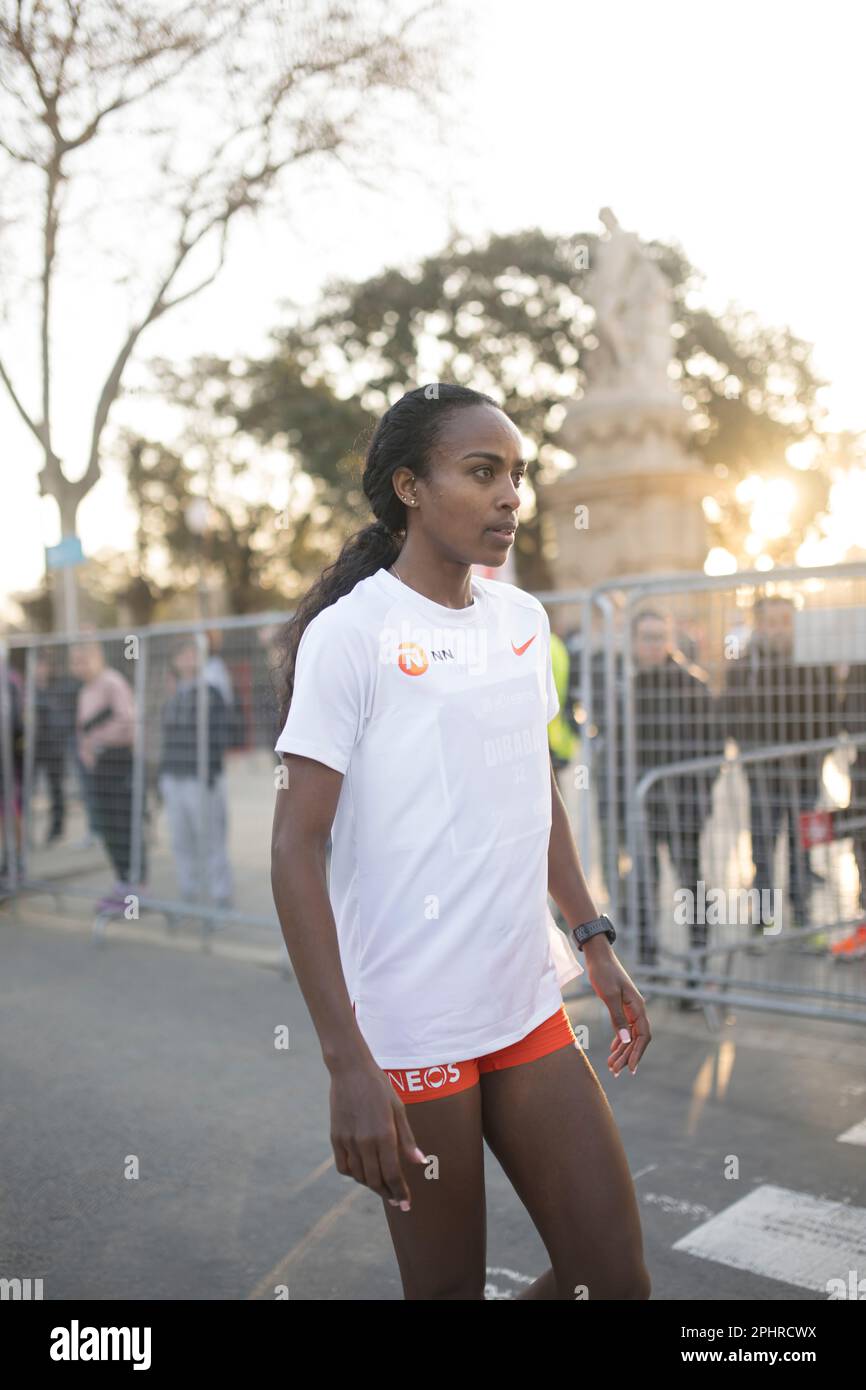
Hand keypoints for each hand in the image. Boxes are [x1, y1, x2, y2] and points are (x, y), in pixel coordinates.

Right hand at [329, 1062, 427, 1209]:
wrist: (350, 1070)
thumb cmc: (380, 1087)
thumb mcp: (399, 1109)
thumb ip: (407, 1139)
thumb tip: (420, 1163)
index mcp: (384, 1134)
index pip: (393, 1174)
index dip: (401, 1192)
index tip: (407, 1204)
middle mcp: (365, 1142)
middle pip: (376, 1181)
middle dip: (388, 1194)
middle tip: (398, 1200)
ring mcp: (348, 1140)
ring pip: (359, 1176)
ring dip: (372, 1186)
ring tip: (383, 1187)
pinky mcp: (336, 1137)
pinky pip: (344, 1166)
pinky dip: (354, 1175)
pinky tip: (363, 1173)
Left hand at [583, 941, 650, 1076]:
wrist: (598, 956)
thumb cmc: (603, 972)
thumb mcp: (609, 995)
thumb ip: (618, 1017)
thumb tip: (627, 1040)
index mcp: (637, 1006)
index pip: (643, 1035)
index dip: (638, 1053)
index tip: (630, 1068)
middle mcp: (637, 1009)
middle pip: (637, 1038)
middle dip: (628, 1056)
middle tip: (615, 1071)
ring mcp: (630, 1008)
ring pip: (630, 1035)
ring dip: (623, 1051)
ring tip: (612, 1067)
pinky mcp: (621, 1007)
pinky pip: (624, 1028)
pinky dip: (619, 1041)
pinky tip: (613, 1050)